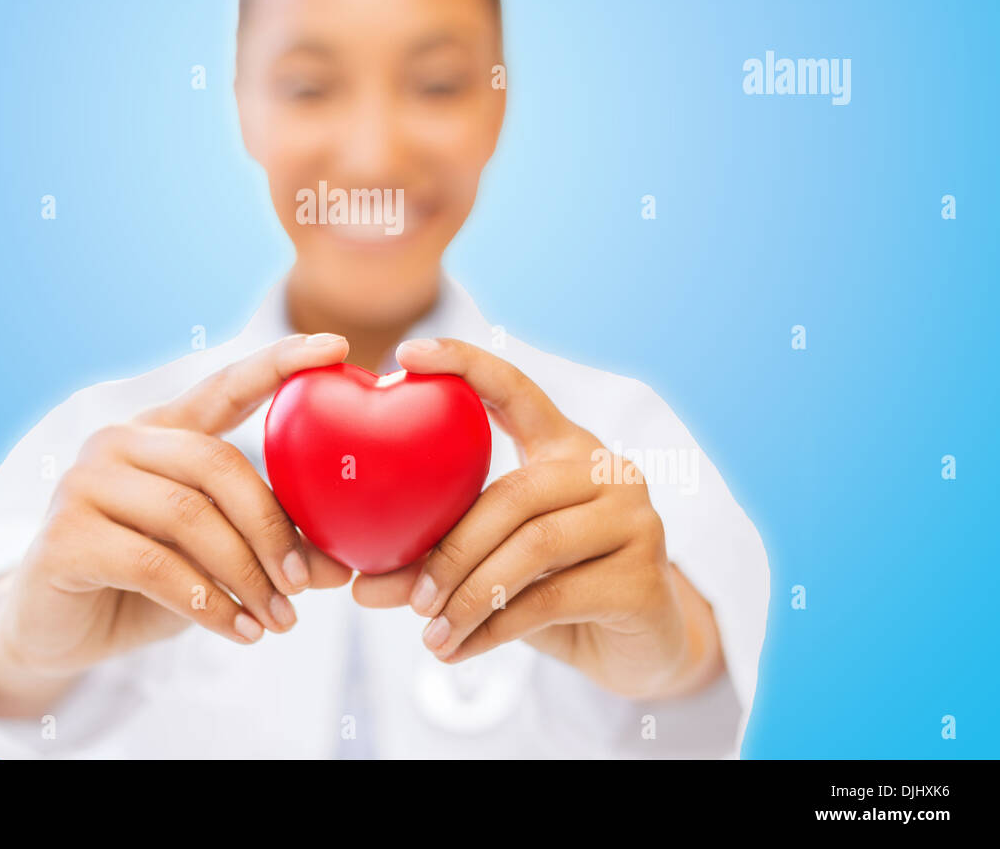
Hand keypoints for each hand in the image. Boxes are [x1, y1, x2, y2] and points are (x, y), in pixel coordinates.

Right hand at [0, 333, 354, 716]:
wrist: (54, 631)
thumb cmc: (144, 584)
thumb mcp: (217, 560)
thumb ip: (271, 550)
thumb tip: (341, 568)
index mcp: (162, 430)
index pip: (226, 386)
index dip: (279, 362)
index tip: (337, 346)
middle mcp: (120, 441)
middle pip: (217, 463)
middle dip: (272, 526)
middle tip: (306, 582)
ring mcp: (84, 482)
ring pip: (190, 515)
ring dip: (246, 574)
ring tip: (280, 620)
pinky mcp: (64, 535)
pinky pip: (156, 566)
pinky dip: (209, 603)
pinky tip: (240, 631)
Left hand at [353, 338, 724, 700]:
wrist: (641, 649)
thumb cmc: (554, 591)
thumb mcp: (493, 567)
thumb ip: (435, 564)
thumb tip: (358, 587)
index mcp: (564, 446)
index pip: (514, 389)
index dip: (463, 364)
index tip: (405, 352)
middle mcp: (606, 468)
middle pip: (514, 492)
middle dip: (451, 548)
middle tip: (408, 596)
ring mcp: (635, 519)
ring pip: (533, 547)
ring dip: (469, 595)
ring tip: (429, 634)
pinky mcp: (644, 577)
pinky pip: (552, 599)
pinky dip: (495, 629)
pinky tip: (459, 650)